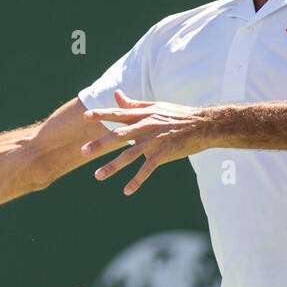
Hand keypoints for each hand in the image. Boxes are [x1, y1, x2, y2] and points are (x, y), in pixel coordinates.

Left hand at [81, 89, 210, 194]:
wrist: (203, 125)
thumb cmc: (178, 115)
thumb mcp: (155, 107)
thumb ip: (133, 104)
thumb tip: (116, 95)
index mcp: (143, 115)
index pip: (119, 114)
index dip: (102, 114)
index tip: (85, 116)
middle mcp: (146, 127)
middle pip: (119, 136)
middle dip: (100, 144)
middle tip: (83, 151)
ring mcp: (155, 141)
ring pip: (130, 155)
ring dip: (113, 166)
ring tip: (97, 175)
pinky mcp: (164, 154)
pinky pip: (147, 169)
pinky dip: (137, 180)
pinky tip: (126, 191)